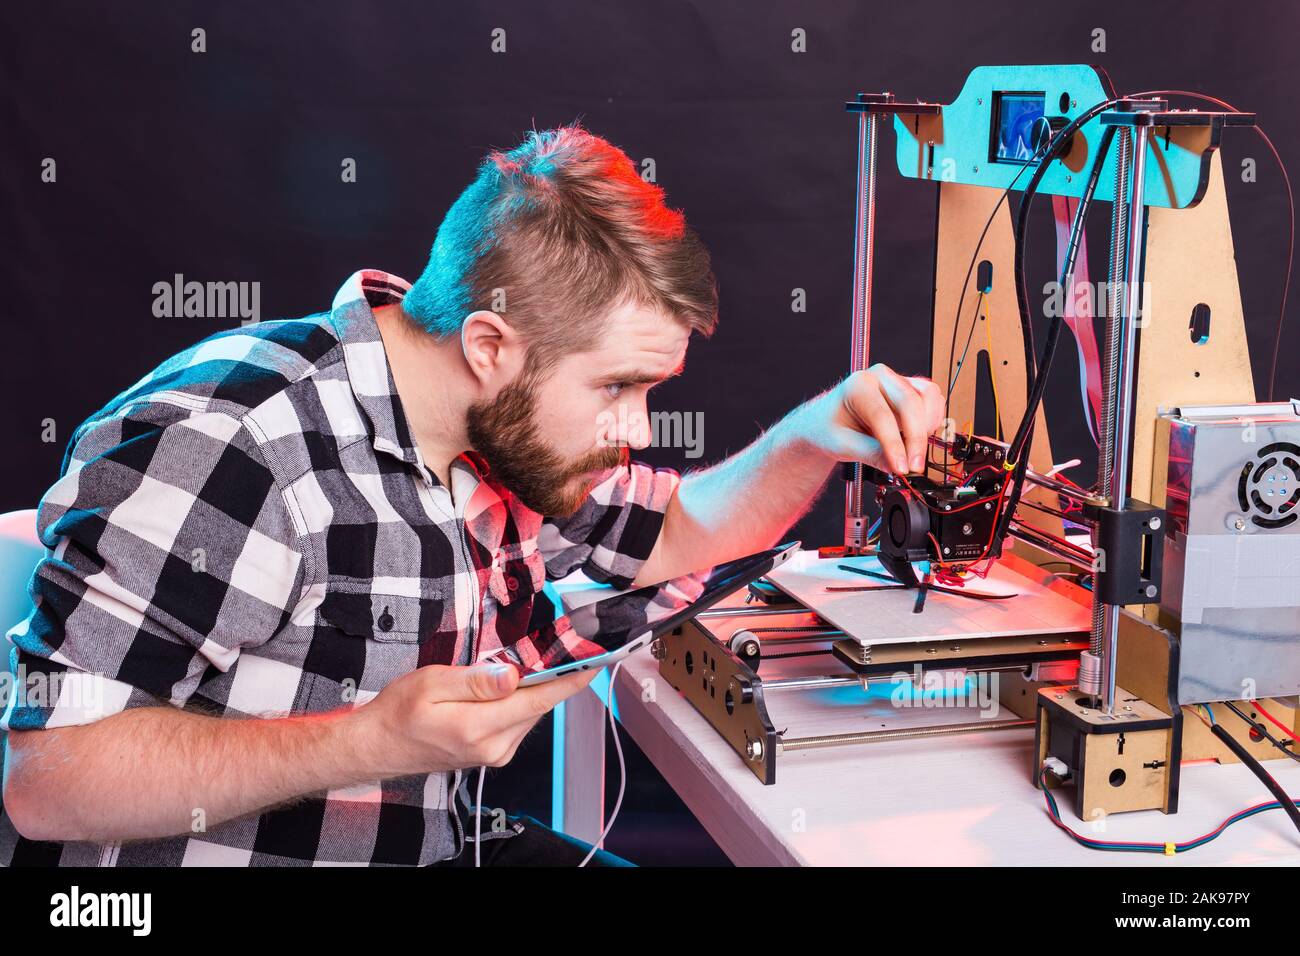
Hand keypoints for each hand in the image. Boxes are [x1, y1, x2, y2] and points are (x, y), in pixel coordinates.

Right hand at [352, 662, 597, 775]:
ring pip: (530, 713)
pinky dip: (522, 701)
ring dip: (536, 688)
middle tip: (562, 644)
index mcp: (479, 729)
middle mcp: (494, 748)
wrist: (377, 746)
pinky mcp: (492, 754)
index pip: (538, 701)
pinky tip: (511, 683)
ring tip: (534, 659)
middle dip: (553, 676)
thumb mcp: (431, 684)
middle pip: (538, 706)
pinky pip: (518, 721)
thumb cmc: (398, 711)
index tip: (596, 661)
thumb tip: (514, 676)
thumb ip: (475, 681)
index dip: (571, 680)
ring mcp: (494, 754)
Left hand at [802, 364, 945, 474]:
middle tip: (914, 466)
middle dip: (916, 439)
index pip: (882, 415)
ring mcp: (898, 380)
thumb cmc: (830, 427)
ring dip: (926, 428)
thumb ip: (870, 454)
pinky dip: (931, 421)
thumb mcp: (842, 445)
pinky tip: (917, 438)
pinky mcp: (912, 389)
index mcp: (858, 385)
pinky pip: (933, 401)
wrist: (829, 420)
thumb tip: (896, 466)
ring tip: (911, 450)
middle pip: (910, 403)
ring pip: (927, 399)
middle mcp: (880, 377)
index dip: (895, 444)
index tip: (901, 467)